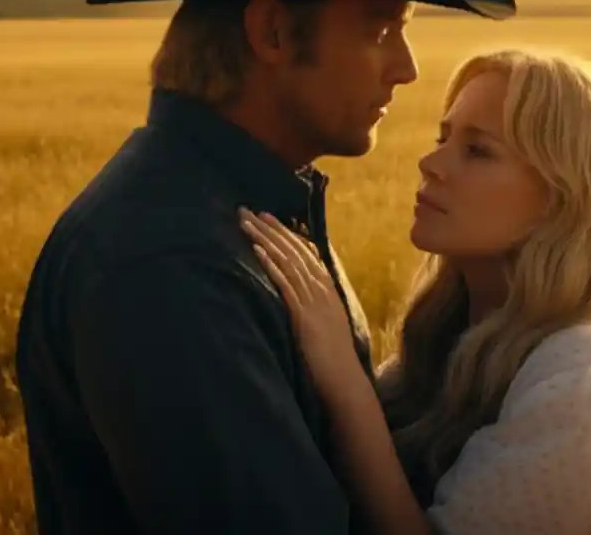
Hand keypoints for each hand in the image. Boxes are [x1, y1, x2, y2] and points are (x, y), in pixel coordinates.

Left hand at [239, 208, 364, 404]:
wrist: (344, 378)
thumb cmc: (333, 357)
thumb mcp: (327, 322)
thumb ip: (315, 304)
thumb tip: (301, 294)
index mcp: (327, 288)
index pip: (304, 252)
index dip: (285, 233)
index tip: (267, 217)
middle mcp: (321, 288)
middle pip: (293, 250)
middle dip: (269, 229)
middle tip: (247, 210)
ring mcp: (313, 299)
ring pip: (286, 261)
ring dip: (265, 239)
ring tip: (246, 223)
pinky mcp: (302, 314)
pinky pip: (285, 284)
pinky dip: (271, 265)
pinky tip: (257, 251)